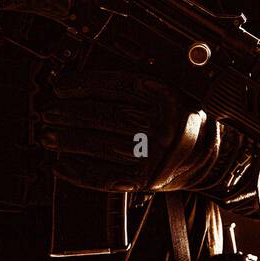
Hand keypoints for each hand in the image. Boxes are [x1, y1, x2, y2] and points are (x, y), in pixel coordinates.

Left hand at [32, 66, 211, 191]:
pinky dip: (80, 173)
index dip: (86, 85)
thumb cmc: (183, 118)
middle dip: (71, 114)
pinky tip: (61, 165)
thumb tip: (88, 79)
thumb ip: (139, 81)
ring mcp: (154, 157)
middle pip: (107, 117)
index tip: (62, 87)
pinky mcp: (146, 181)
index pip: (119, 87)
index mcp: (169, 98)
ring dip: (70, 142)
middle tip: (48, 112)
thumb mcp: (172, 89)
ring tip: (48, 137)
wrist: (211, 156)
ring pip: (103, 147)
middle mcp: (162, 128)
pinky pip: (106, 177)